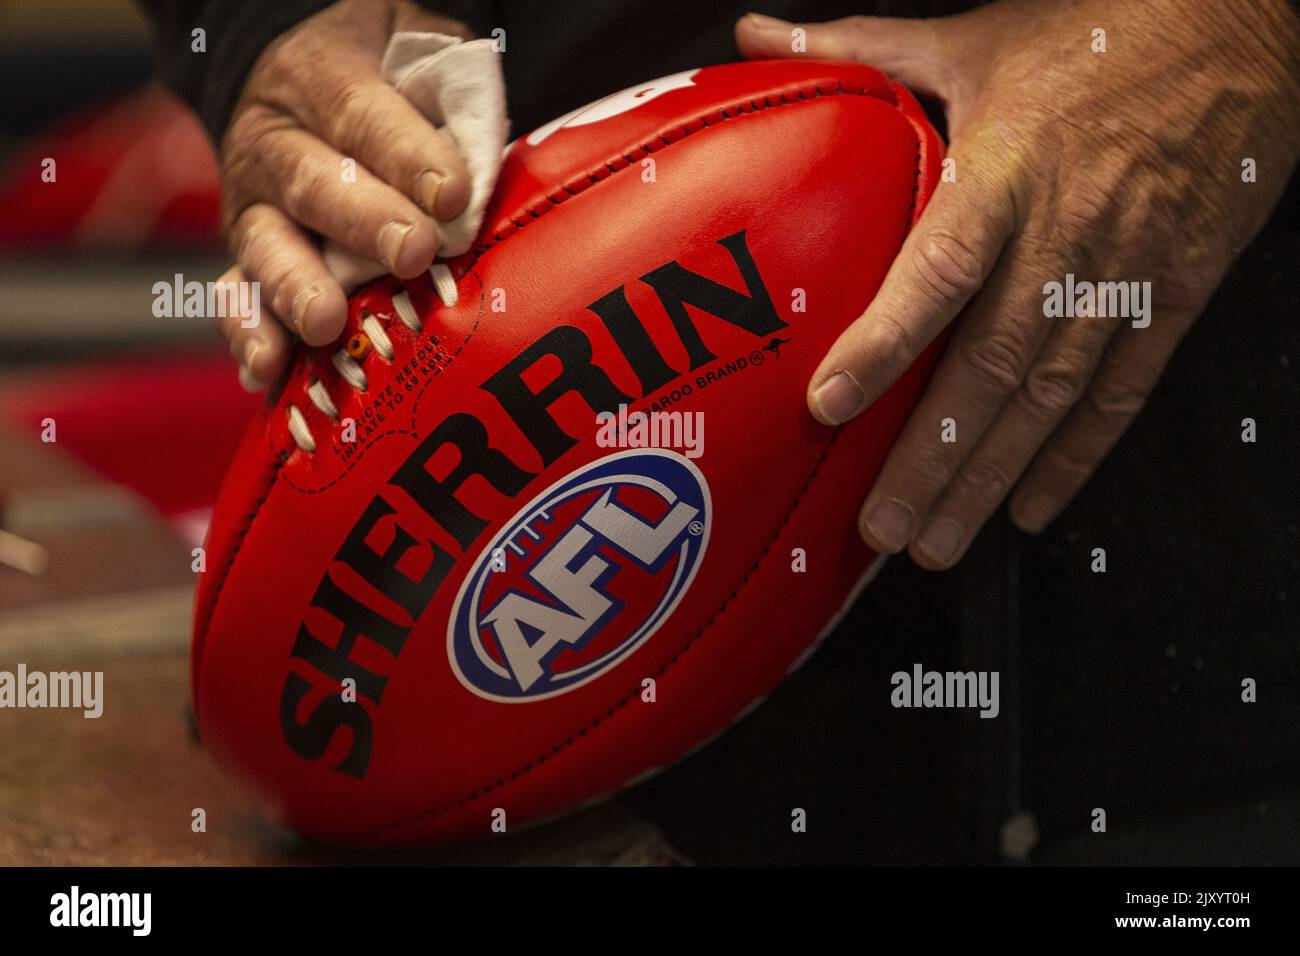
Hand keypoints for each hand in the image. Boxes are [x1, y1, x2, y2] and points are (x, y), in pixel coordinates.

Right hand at [218, 0, 472, 387]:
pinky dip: (249, 334)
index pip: (364, 114)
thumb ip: (446, 91)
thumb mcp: (411, 49)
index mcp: (321, 80)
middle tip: (412, 253)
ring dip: (296, 288)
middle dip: (365, 222)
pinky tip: (267, 371)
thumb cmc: (382, 77)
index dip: (408, 155)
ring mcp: (255, 206)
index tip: (454, 195)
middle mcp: (274, 142)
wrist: (292, 77)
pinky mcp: (247, 259)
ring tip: (324, 323)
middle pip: (315, 183)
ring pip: (267, 246)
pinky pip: (236, 297)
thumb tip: (486, 155)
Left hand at [736, 0, 1299, 567]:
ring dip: (991, 477)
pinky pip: (1122, 390)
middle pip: (991, 363)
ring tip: (938, 540)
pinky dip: (1078, 456)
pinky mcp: (1174, 293)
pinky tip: (1033, 508)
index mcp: (1009, 170)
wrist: (1241, 21)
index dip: (885, 341)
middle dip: (933, 457)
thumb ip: (862, 46)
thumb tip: (758, 33)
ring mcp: (1127, 272)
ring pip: (1051, 397)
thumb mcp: (973, 34)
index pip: (938, 269)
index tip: (829, 402)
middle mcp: (1067, 233)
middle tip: (882, 527)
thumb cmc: (1098, 30)